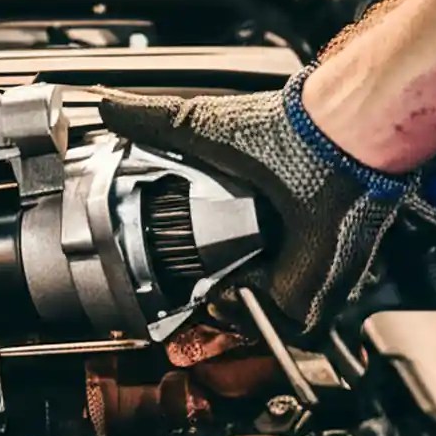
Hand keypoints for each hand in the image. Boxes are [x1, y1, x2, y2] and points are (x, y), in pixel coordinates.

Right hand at [97, 66, 414, 341]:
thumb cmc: (278, 132)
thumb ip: (149, 121)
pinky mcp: (314, 294)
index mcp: (247, 210)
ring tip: (217, 291)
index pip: (211, 255)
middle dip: (206, 305)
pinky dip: (259, 323)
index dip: (187, 271)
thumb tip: (105, 104)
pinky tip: (241, 293)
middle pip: (230, 294)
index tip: (168, 273)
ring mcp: (293, 272)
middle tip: (191, 293)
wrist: (330, 146)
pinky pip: (285, 330)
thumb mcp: (196, 126)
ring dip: (227, 316)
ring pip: (252, 319)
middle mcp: (272, 243)